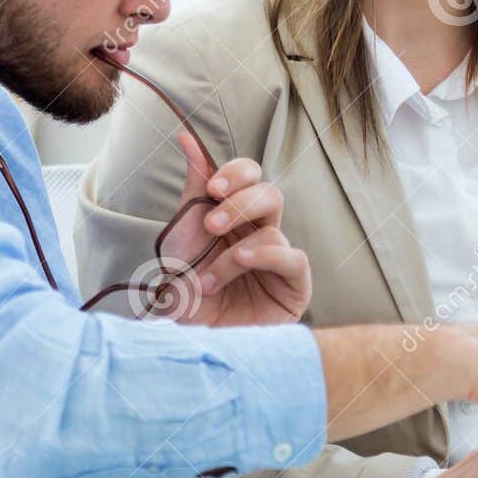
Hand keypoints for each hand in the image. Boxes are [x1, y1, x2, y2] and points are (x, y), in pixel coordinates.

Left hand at [158, 132, 310, 326]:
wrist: (192, 341)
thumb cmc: (187, 290)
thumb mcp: (182, 236)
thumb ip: (193, 189)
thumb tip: (187, 137)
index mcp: (235, 215)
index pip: (251, 175)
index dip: (237, 172)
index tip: (212, 187)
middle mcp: (260, 232)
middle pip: (270, 192)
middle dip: (240, 201)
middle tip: (212, 223)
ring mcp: (279, 258)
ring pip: (274, 226)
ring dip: (234, 250)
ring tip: (209, 276)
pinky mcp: (294, 285)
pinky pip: (292, 258)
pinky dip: (263, 257)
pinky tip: (238, 267)